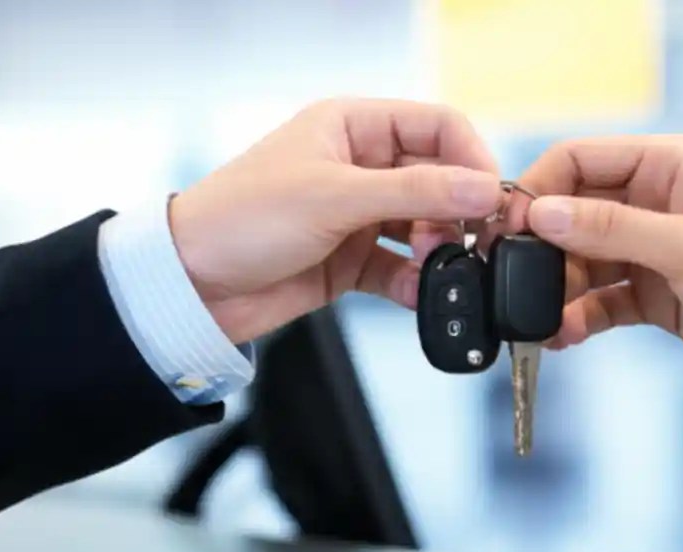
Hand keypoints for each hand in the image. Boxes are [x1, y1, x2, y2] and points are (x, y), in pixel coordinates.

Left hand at [168, 98, 502, 343]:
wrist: (191, 287)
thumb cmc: (241, 219)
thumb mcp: (336, 197)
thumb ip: (416, 193)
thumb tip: (483, 189)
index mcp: (352, 126)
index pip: (437, 127)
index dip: (471, 157)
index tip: (491, 197)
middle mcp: (360, 167)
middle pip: (439, 180)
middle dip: (461, 211)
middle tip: (478, 242)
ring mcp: (357, 216)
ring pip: (426, 227)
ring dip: (442, 250)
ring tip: (445, 268)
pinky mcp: (351, 261)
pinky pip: (403, 269)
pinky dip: (418, 282)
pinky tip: (422, 293)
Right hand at [516, 135, 682, 403]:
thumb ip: (614, 230)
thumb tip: (542, 213)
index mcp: (671, 167)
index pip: (583, 160)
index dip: (540, 189)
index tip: (509, 227)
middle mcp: (658, 203)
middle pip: (574, 213)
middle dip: (542, 247)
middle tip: (514, 281)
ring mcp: (655, 251)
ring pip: (582, 261)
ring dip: (557, 290)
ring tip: (541, 320)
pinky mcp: (657, 297)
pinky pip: (601, 300)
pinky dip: (579, 317)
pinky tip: (563, 336)